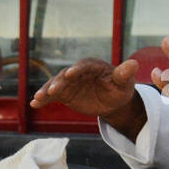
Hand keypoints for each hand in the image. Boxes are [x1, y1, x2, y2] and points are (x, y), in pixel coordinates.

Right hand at [30, 58, 145, 139]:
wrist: (112, 101)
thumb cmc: (120, 88)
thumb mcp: (124, 82)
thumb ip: (125, 74)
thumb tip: (134, 64)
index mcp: (92, 66)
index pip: (83, 66)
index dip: (77, 70)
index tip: (70, 74)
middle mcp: (77, 72)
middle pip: (65, 76)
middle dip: (58, 83)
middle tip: (52, 90)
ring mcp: (68, 83)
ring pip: (55, 85)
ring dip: (46, 91)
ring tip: (38, 98)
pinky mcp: (63, 93)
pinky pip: (51, 96)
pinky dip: (43, 99)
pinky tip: (34, 105)